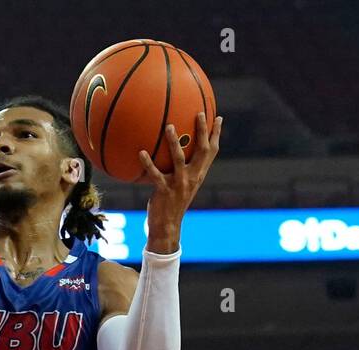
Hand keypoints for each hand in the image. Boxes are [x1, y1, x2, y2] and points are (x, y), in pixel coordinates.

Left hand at [137, 112, 222, 253]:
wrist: (167, 226)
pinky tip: (141, 152)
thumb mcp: (181, 185)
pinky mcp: (165, 191)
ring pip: (179, 159)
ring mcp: (180, 184)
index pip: (212, 152)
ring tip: (169, 126)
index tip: (218, 117)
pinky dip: (148, 163)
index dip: (216, 134)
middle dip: (202, 131)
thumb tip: (175, 151)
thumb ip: (182, 169)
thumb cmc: (172, 203)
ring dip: (174, 142)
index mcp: (199, 175)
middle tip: (199, 113)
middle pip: (202, 151)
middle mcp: (193, 177)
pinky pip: (156, 175)